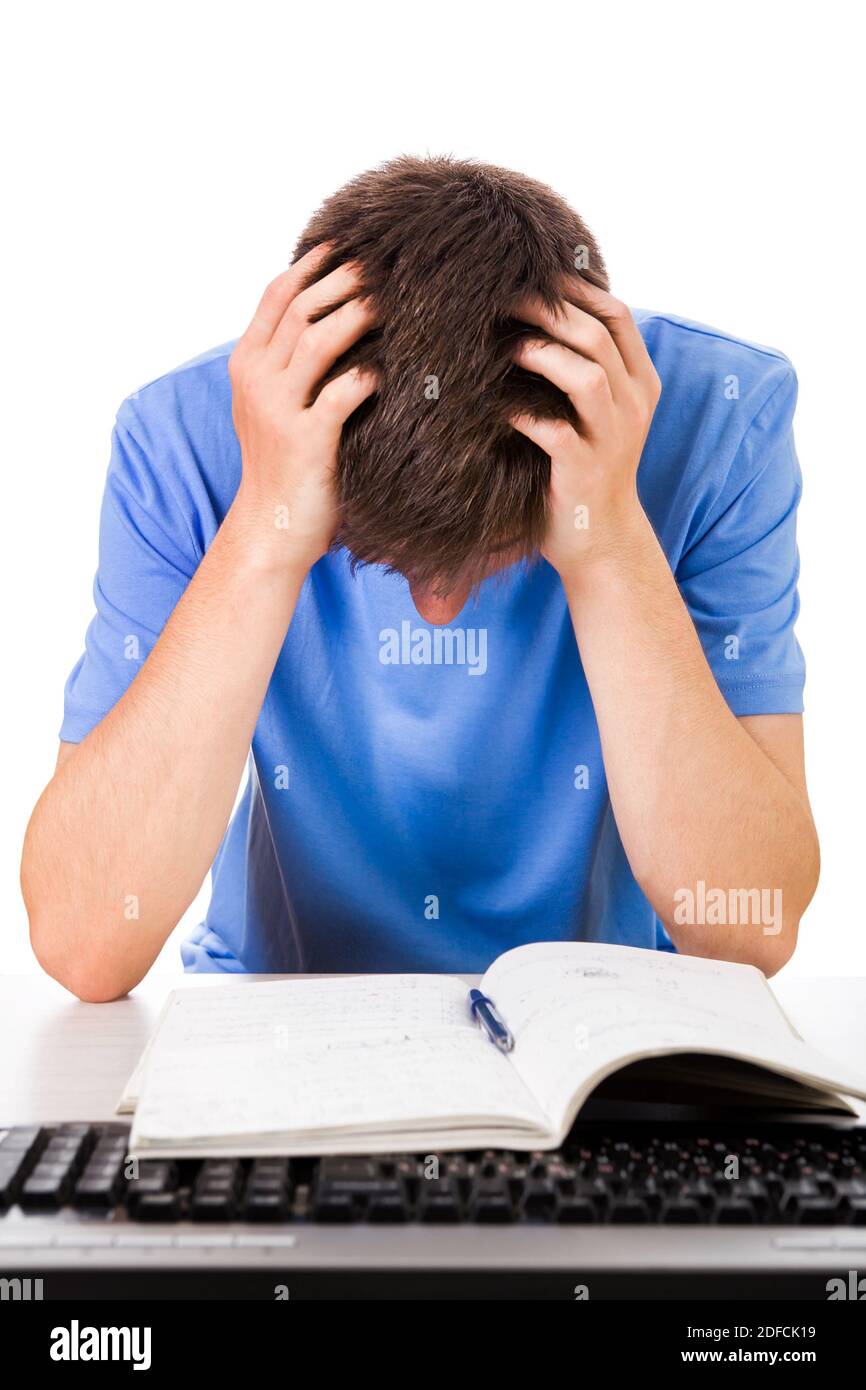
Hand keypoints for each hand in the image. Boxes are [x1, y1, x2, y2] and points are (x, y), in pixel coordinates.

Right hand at [227, 245, 377, 575]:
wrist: (271, 529)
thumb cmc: (286, 465)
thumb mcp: (275, 405)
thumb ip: (292, 361)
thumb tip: (336, 311)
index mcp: (246, 363)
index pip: (277, 294)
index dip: (314, 263)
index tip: (351, 242)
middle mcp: (255, 379)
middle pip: (300, 307)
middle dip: (343, 278)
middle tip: (385, 260)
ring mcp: (277, 409)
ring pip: (317, 340)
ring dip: (358, 313)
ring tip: (395, 298)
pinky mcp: (305, 441)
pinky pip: (342, 392)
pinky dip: (371, 373)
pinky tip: (396, 365)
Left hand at [510, 279, 660, 581]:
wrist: (601, 543)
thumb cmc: (583, 469)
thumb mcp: (596, 413)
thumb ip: (581, 366)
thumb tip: (534, 313)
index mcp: (639, 383)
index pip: (616, 314)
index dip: (574, 288)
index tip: (531, 274)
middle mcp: (633, 405)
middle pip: (598, 334)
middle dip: (548, 309)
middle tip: (503, 296)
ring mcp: (612, 438)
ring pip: (588, 375)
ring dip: (543, 353)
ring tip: (504, 345)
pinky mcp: (584, 471)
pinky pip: (554, 431)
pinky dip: (521, 413)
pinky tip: (494, 406)